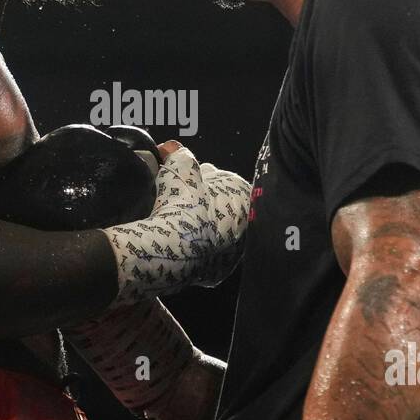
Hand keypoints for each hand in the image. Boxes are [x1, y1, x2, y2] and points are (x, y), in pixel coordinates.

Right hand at [101, 143, 249, 304]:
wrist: (175, 248)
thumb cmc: (182, 203)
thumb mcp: (180, 168)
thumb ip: (179, 155)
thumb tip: (171, 148)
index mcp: (243, 194)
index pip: (225, 181)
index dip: (201, 179)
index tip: (182, 182)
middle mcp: (248, 223)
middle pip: (223, 207)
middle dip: (203, 203)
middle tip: (177, 202)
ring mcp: (235, 250)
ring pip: (216, 232)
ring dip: (200, 227)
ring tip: (174, 223)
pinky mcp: (220, 271)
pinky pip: (206, 255)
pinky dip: (195, 248)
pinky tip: (178, 243)